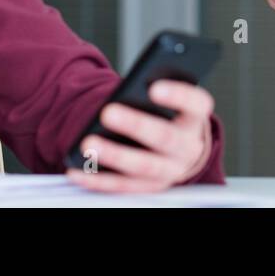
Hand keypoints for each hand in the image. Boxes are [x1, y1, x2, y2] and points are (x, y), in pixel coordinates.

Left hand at [64, 80, 213, 192]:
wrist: (179, 150)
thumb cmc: (167, 115)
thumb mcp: (169, 102)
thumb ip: (154, 92)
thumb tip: (125, 93)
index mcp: (194, 119)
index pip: (196, 104)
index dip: (178, 96)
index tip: (154, 87)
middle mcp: (188, 147)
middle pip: (165, 137)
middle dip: (136, 125)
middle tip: (108, 112)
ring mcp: (170, 171)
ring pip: (144, 166)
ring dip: (115, 156)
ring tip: (88, 144)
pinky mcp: (151, 188)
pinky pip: (124, 186)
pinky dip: (99, 180)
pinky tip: (78, 171)